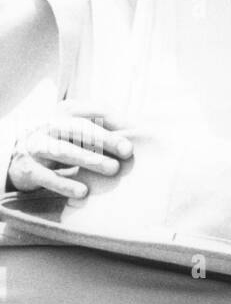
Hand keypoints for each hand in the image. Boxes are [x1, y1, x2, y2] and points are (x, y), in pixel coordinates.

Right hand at [6, 114, 132, 197]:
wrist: (18, 158)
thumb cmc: (61, 141)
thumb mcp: (79, 130)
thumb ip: (106, 128)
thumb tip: (140, 132)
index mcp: (67, 112)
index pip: (94, 112)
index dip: (117, 122)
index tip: (137, 133)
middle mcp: (50, 126)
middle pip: (79, 129)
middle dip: (105, 139)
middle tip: (128, 151)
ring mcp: (36, 146)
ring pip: (63, 151)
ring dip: (89, 159)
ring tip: (113, 169)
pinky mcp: (27, 169)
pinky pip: (46, 176)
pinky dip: (65, 184)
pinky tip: (84, 191)